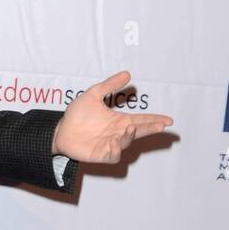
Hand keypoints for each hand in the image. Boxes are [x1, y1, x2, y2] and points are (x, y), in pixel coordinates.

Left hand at [51, 71, 172, 162]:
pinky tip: (114, 143)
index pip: (142, 120)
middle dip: (151, 129)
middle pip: (139, 132)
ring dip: (130, 137)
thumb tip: (128, 73)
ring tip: (130, 128)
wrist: (60, 129)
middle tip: (161, 125)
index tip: (168, 120)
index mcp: (119, 120)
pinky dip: (116, 151)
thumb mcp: (93, 95)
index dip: (155, 119)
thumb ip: (109, 85)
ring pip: (127, 143)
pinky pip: (113, 155)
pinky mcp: (100, 154)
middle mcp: (117, 133)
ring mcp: (110, 144)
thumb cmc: (77, 114)